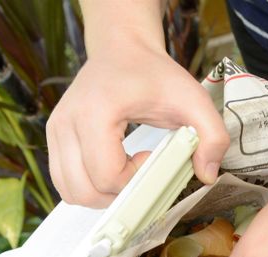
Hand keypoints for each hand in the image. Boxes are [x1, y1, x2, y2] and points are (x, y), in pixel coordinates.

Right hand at [46, 32, 227, 206]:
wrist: (122, 49)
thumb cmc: (155, 74)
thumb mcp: (194, 100)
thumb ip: (213, 136)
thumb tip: (208, 176)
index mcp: (95, 113)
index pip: (108, 176)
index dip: (136, 179)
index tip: (152, 156)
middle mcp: (66, 122)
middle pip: (87, 191)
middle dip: (121, 194)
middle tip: (141, 170)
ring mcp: (55, 131)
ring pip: (72, 192)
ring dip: (104, 196)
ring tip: (127, 172)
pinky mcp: (54, 138)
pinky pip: (65, 183)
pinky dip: (90, 188)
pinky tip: (113, 170)